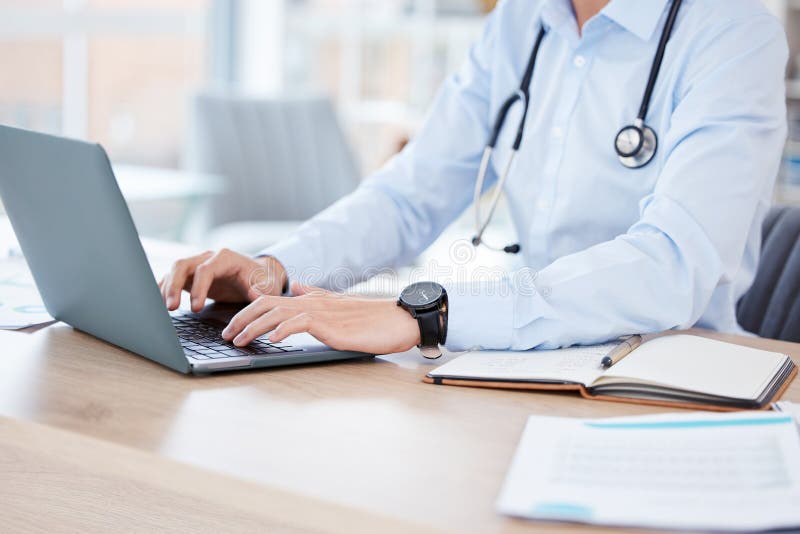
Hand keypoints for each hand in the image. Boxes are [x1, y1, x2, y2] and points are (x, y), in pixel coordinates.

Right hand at [158, 248, 285, 311]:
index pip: (206, 269)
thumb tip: (255, 295)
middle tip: (171, 308)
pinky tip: (160, 305)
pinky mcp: (191, 276)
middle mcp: (208, 257)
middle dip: (174, 286)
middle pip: (182, 265)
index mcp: (226, 258)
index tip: (196, 308)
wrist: (258, 275)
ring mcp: (197, 265)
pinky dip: (164, 290)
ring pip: (174, 271)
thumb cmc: (262, 280)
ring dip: (166, 288)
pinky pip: (172, 279)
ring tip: (164, 310)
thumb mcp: (267, 284)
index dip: (199, 288)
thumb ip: (262, 289)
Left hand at [221, 281, 421, 354]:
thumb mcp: (338, 306)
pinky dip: (282, 330)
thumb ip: (316, 296)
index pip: (271, 299)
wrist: (399, 321)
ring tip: (239, 340)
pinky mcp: (331, 326)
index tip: (231, 325)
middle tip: (226, 336)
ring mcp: (322, 313)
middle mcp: (313, 303)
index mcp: (312, 300)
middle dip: (242, 319)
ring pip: (277, 313)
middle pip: (267, 303)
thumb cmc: (373, 320)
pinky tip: (270, 340)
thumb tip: (297, 288)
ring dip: (253, 327)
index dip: (248, 310)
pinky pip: (300, 324)